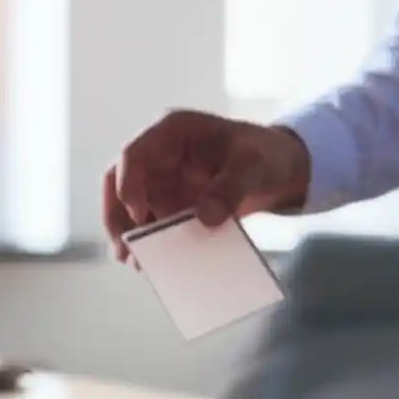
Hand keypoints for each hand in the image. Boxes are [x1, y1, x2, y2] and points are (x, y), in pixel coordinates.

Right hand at [103, 110, 310, 261]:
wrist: (280, 173)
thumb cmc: (266, 156)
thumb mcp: (255, 167)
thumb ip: (231, 188)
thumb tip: (204, 218)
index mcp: (172, 132)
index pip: (134, 153)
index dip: (127, 183)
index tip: (137, 213)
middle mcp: (159, 156)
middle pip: (118, 183)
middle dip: (117, 217)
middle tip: (125, 249)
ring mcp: (163, 182)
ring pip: (129, 208)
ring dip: (129, 236)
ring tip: (138, 264)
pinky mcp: (171, 207)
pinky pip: (152, 226)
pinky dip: (151, 244)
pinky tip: (155, 265)